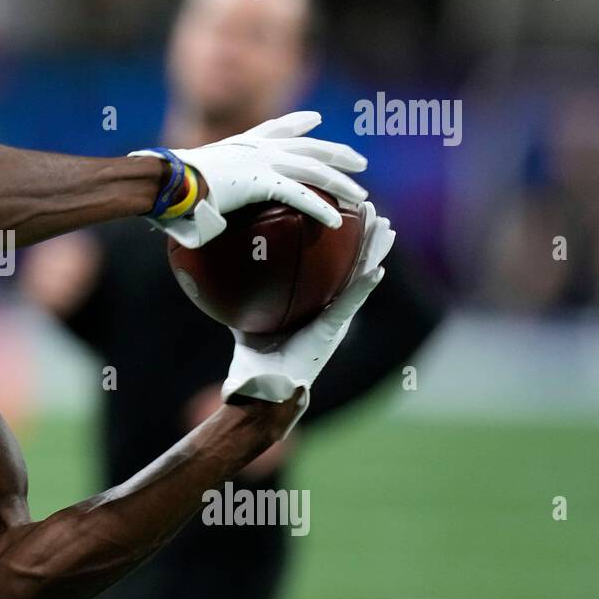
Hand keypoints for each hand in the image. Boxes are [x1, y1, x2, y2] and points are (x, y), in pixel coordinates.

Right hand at [146, 111, 369, 247]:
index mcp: (241, 144)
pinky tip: (336, 221)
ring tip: (360, 197)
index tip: (316, 119)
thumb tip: (184, 217)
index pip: (276, 127)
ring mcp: (262, 161)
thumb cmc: (170, 185)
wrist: (168, 180)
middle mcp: (257, 148)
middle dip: (337, 153)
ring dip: (340, 183)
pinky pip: (300, 196)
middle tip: (359, 161)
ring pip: (314, 169)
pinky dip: (320, 209)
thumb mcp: (189, 182)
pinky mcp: (263, 181)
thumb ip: (199, 193)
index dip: (299, 122)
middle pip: (308, 146)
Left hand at [221, 202, 395, 438]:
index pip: (330, 266)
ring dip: (374, 255)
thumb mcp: (246, 317)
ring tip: (385, 230)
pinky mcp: (332, 331)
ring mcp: (334, 319)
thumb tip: (213, 272)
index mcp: (315, 304)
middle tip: (374, 212)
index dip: (341, 243)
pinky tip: (376, 271)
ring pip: (360, 279)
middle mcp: (330, 309)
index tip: (345, 216)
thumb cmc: (257, 357)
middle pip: (352, 267)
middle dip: (366, 240)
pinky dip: (363, 287)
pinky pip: (349, 304)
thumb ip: (239, 296)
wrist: (266, 386)